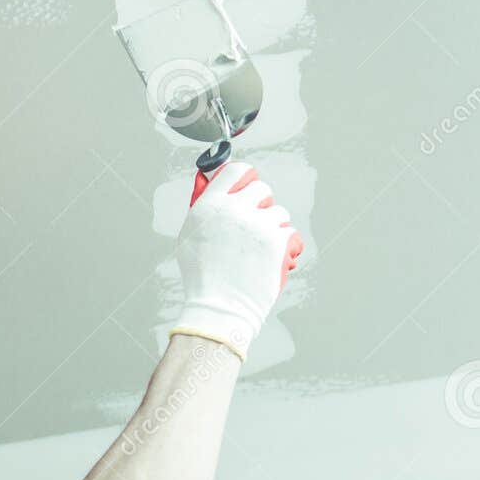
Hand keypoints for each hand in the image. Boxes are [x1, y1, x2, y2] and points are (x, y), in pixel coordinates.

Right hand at [170, 160, 303, 362]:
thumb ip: (202, 206)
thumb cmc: (202, 276)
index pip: (237, 170)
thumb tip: (207, 180)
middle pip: (262, 189)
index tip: (245, 189)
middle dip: (260, 206)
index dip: (245, 179)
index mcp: (209, 206)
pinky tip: (268, 260)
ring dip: (272, 228)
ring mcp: (258, 224)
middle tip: (251, 227)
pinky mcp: (278, 240)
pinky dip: (283, 246)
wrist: (219, 308)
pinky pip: (290, 232)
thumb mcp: (189, 237)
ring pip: (278, 212)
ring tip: (256, 251)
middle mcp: (233, 210)